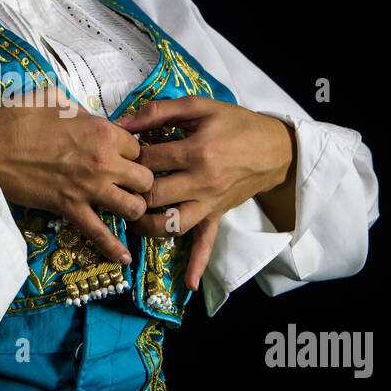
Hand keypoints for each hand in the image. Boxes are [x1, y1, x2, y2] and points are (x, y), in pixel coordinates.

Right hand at [0, 87, 153, 265]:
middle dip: (139, 181)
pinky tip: (125, 259)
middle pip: (145, 179)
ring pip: (133, 207)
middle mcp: (103, 161)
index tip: (121, 157)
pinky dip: (113, 248)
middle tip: (125, 183)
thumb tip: (88, 119)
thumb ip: (82, 112)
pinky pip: (99, 234)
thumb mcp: (56, 100)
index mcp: (103, 131)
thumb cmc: (18, 118)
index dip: (131, 153)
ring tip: (123, 207)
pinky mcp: (70, 209)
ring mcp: (88, 188)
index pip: (138, 147)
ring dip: (131, 208)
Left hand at [112, 96, 294, 290]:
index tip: (119, 154)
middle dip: (130, 193)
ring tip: (130, 218)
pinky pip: (207, 243)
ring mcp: (210, 203)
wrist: (274, 147)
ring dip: (146, 225)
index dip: (128, 157)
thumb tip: (125, 122)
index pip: (149, 161)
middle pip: (154, 196)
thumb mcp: (200, 107)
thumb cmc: (235, 123)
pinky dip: (198, 264)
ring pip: (172, 224)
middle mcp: (202, 183)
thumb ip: (160, 111)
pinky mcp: (217, 215)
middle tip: (116, 187)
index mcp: (196, 153)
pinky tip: (189, 284)